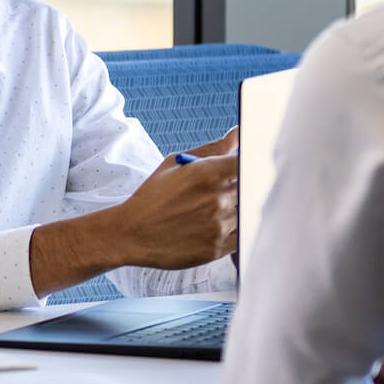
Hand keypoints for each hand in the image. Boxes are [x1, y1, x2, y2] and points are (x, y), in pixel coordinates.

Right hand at [109, 126, 239, 269]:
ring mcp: (218, 225)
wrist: (131, 234)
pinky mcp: (217, 248)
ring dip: (238, 211)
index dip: (252, 164)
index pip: (248, 163)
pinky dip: (236, 231)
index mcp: (206, 173)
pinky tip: (217, 227)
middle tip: (226, 192)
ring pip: (247, 213)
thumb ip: (212, 150)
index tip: (248, 167)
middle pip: (252, 189)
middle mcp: (216, 199)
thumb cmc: (152, 197)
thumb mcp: (175, 165)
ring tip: (213, 212)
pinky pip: (242, 236)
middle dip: (243, 188)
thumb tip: (237, 134)